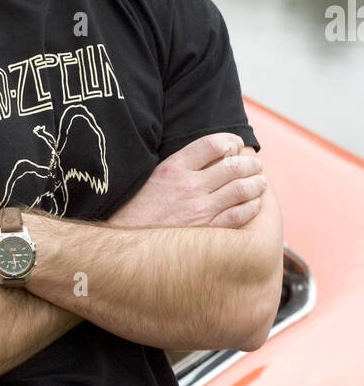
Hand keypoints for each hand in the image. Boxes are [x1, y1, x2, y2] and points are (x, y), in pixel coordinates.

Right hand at [107, 133, 266, 228]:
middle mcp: (189, 186)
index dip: (230, 141)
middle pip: (232, 165)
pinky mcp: (207, 231)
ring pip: (241, 189)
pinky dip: (252, 206)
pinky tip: (253, 204)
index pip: (212, 144)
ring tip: (260, 182)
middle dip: (250, 163)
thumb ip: (179, 165)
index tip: (235, 145)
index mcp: (173, 168)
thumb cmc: (138, 210)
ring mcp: (199, 210)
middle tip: (255, 165)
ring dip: (256, 182)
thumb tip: (209, 155)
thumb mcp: (153, 178)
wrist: (125, 244)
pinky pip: (239, 215)